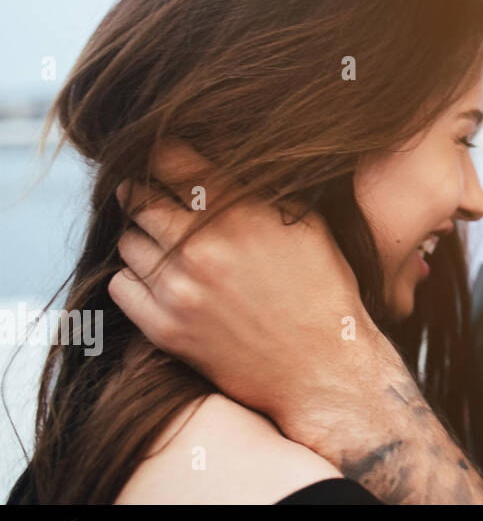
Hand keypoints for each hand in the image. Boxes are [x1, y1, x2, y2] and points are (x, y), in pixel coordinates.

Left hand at [110, 139, 395, 444]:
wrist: (322, 367)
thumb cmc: (324, 292)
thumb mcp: (310, 227)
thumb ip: (264, 195)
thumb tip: (227, 165)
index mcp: (241, 214)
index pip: (173, 161)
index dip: (161, 153)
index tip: (161, 156)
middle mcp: (202, 247)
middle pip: (140, 200)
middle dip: (143, 192)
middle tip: (147, 193)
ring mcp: (179, 290)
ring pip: (128, 242)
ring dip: (141, 236)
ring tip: (160, 241)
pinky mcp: (165, 329)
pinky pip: (122, 286)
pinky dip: (135, 276)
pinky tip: (158, 277)